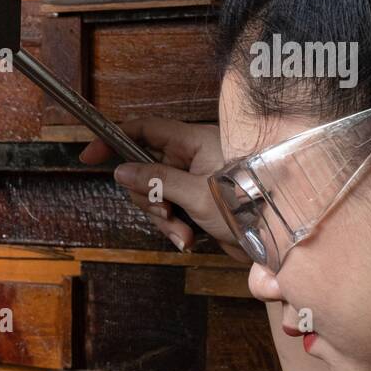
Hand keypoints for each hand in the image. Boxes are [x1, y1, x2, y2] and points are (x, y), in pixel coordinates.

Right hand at [78, 118, 246, 259]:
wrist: (280, 236)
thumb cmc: (249, 205)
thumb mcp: (197, 193)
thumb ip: (157, 180)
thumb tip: (121, 170)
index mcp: (192, 142)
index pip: (144, 130)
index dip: (114, 139)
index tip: (89, 156)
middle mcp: (191, 158)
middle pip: (143, 169)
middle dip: (148, 197)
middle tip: (165, 213)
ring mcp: (193, 181)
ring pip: (155, 195)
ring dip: (162, 218)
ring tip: (183, 233)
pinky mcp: (197, 203)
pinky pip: (170, 212)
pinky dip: (174, 228)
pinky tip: (189, 240)